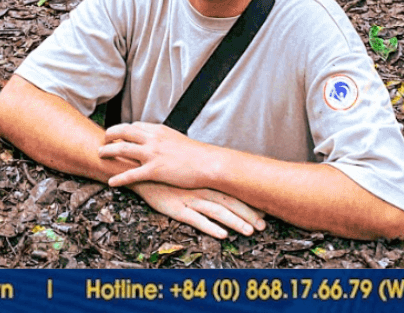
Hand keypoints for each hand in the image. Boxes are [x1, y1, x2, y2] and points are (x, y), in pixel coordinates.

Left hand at [99, 122, 212, 188]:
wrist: (209, 164)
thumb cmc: (198, 154)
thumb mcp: (178, 140)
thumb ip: (165, 139)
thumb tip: (160, 142)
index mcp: (159, 130)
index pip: (134, 125)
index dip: (123, 129)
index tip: (117, 134)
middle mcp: (153, 139)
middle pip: (123, 132)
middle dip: (110, 134)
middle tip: (102, 139)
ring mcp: (152, 154)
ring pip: (122, 149)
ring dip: (107, 151)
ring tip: (99, 155)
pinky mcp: (154, 170)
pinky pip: (131, 174)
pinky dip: (119, 178)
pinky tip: (111, 182)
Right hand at [130, 182, 265, 238]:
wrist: (139, 169)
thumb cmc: (165, 173)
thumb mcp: (187, 175)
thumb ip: (202, 181)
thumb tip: (219, 186)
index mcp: (205, 181)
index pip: (232, 193)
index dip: (248, 203)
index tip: (263, 212)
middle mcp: (201, 189)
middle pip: (230, 203)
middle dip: (248, 215)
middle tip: (263, 226)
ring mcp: (189, 199)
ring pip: (218, 212)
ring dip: (235, 222)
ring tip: (249, 232)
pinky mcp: (176, 208)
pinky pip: (197, 220)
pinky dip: (211, 227)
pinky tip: (222, 234)